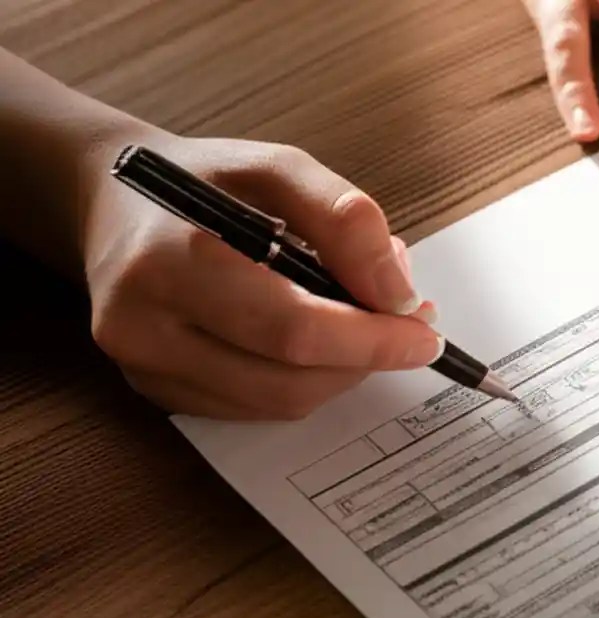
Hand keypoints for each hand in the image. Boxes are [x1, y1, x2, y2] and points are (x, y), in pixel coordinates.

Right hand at [83, 132, 441, 419]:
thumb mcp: (277, 167)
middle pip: (288, 378)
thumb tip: (398, 295)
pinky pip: (256, 407)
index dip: (370, 339)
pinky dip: (303, 379)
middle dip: (364, 357)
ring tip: (362, 322)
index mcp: (166, 262)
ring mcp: (144, 368)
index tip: (424, 330)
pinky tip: (314, 338)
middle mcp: (141, 327)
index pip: (291, 329)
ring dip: (340, 371)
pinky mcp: (156, 392)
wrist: (114, 203)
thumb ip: (344, 218)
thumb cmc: (205, 182)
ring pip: (279, 402)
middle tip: (407, 325)